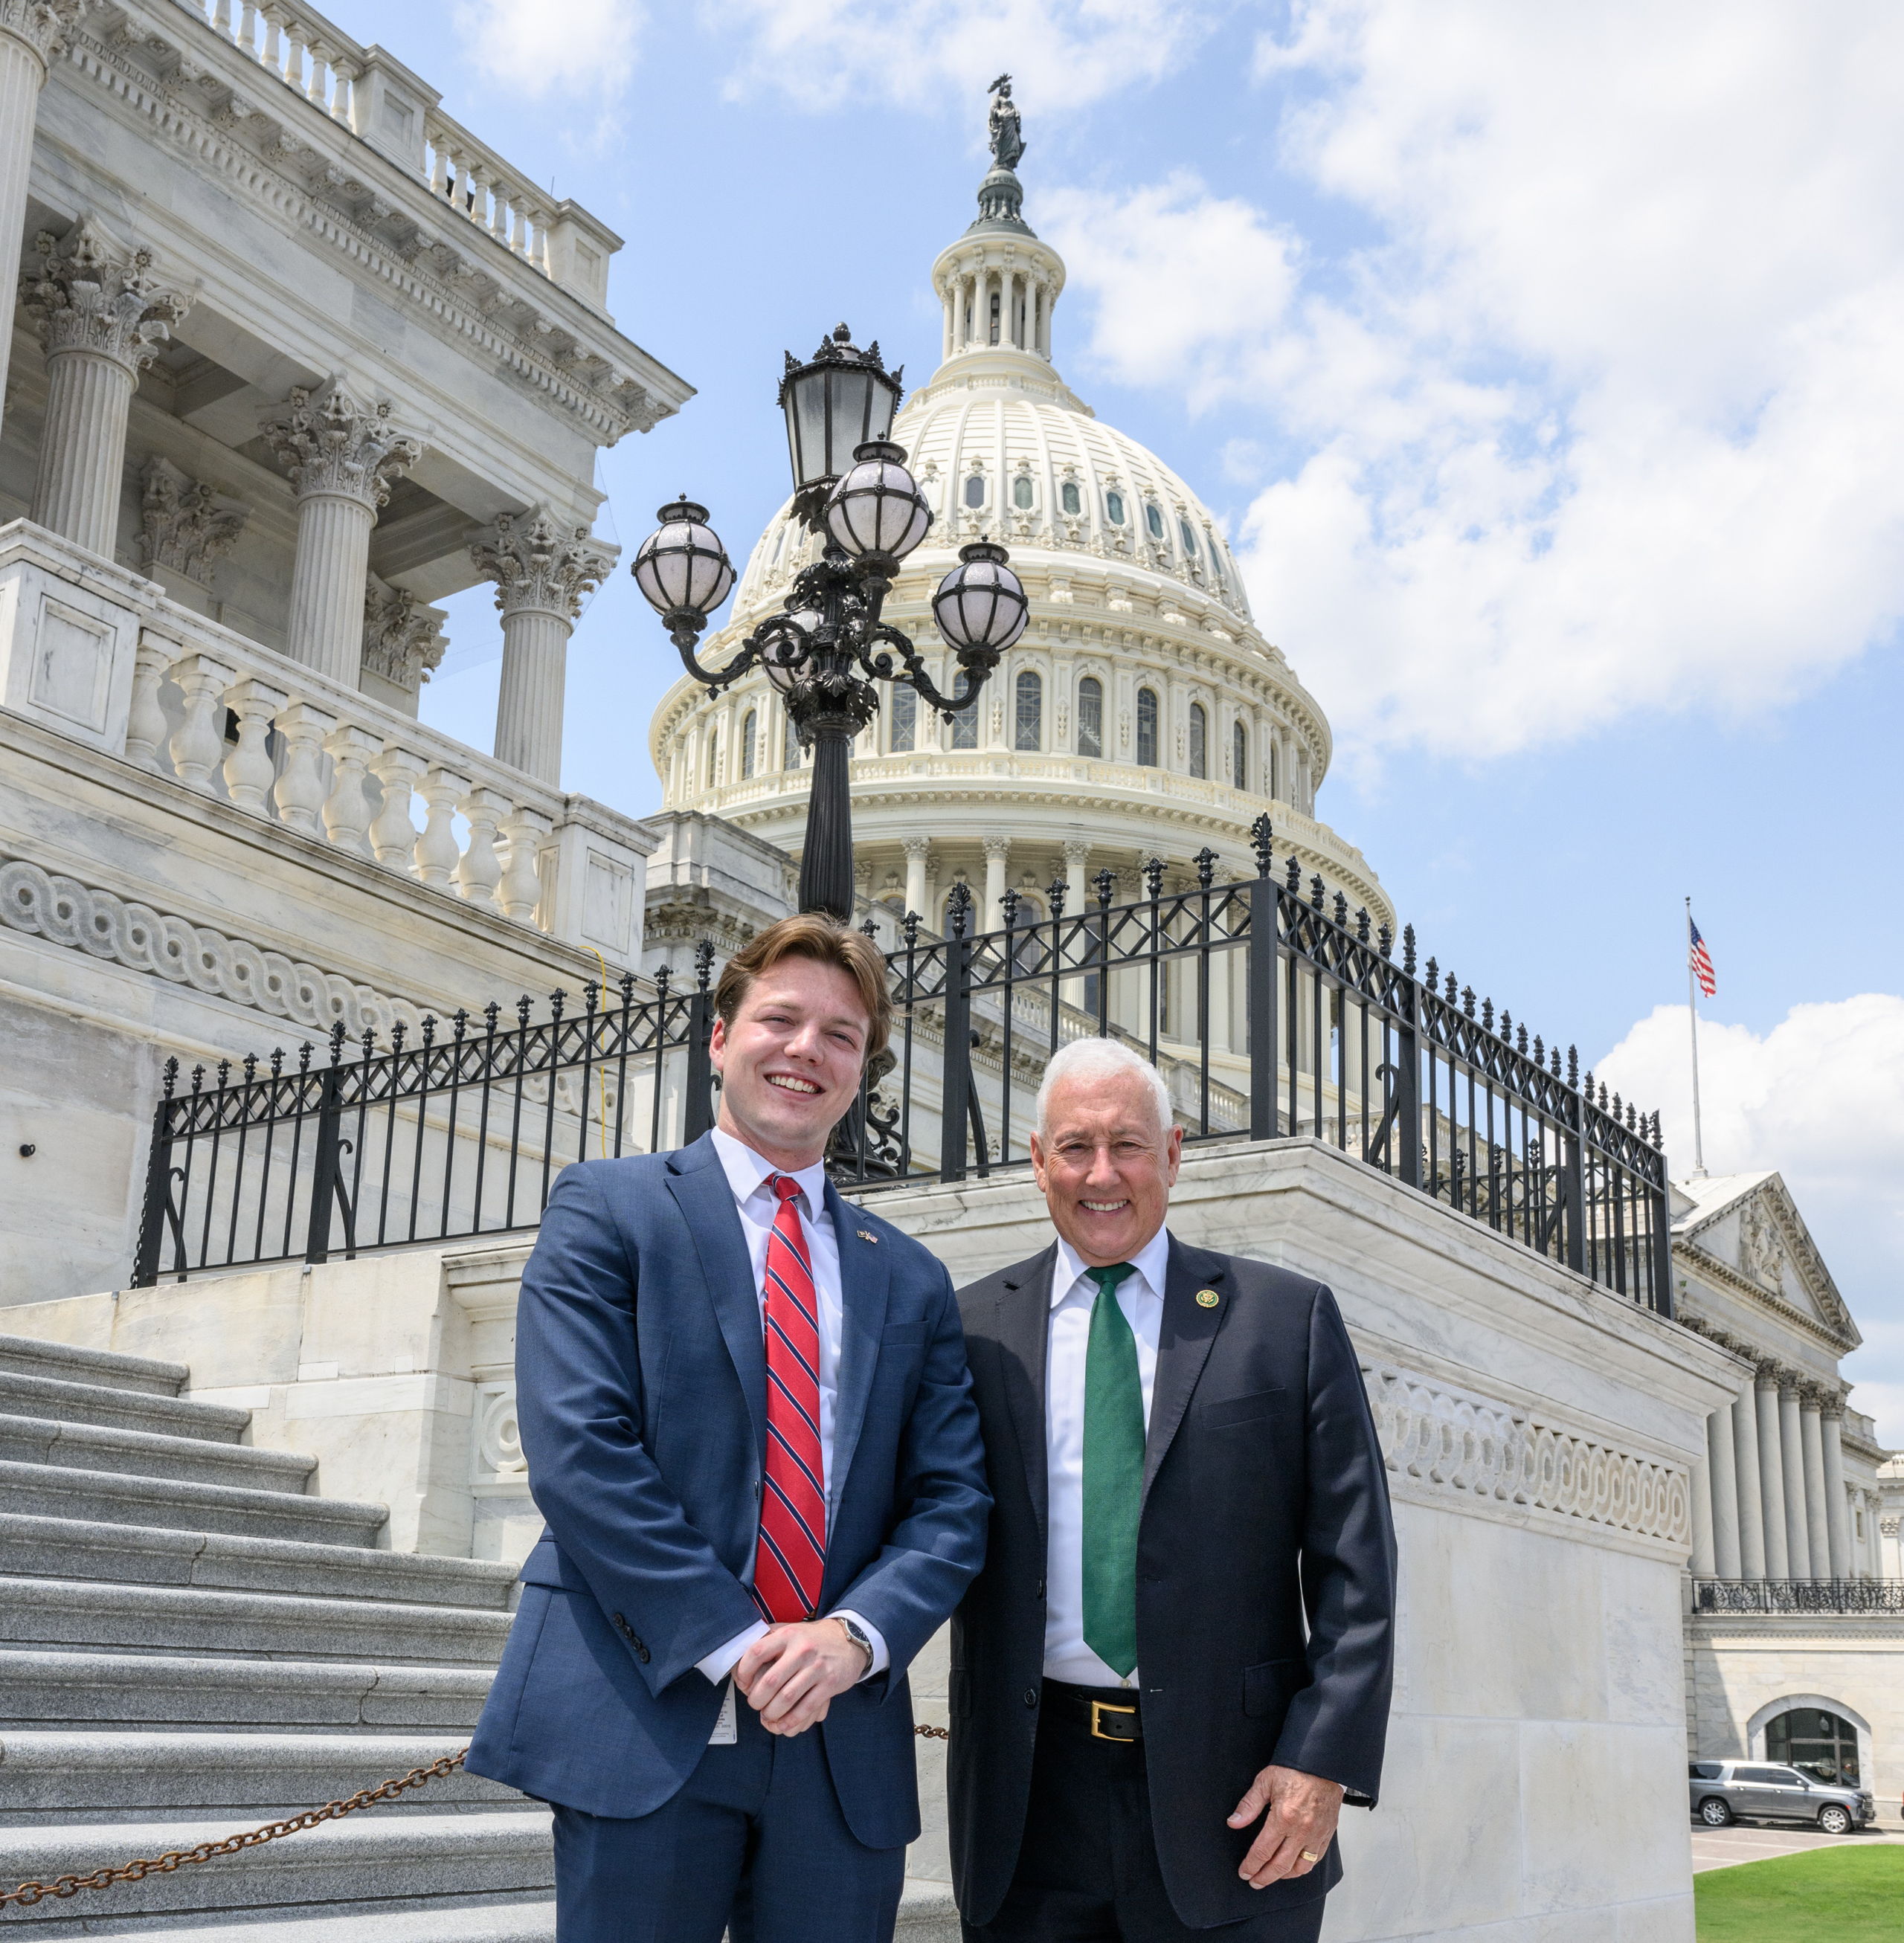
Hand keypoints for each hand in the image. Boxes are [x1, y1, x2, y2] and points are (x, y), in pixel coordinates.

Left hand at [733, 1620, 864, 1735]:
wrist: (849, 1639)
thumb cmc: (811, 1639)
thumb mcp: (790, 1631)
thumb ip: (768, 1639)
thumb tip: (740, 1658)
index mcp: (787, 1635)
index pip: (756, 1652)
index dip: (744, 1671)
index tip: (743, 1683)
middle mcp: (801, 1649)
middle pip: (770, 1681)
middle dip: (757, 1699)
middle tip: (755, 1704)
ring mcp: (817, 1667)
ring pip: (786, 1698)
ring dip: (772, 1712)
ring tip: (768, 1715)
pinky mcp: (829, 1683)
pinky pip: (806, 1707)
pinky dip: (791, 1720)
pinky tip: (783, 1724)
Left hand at [1228, 1764, 1344, 1887]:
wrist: (1322, 1763)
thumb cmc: (1294, 1769)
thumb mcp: (1265, 1781)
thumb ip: (1249, 1804)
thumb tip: (1234, 1822)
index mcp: (1284, 1817)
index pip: (1263, 1851)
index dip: (1251, 1864)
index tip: (1244, 1872)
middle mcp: (1301, 1830)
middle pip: (1280, 1865)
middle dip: (1265, 1877)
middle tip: (1254, 1881)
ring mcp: (1316, 1834)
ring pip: (1300, 1867)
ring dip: (1284, 1875)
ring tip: (1272, 1876)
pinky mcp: (1327, 1833)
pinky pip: (1315, 1859)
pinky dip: (1302, 1867)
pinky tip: (1293, 1867)